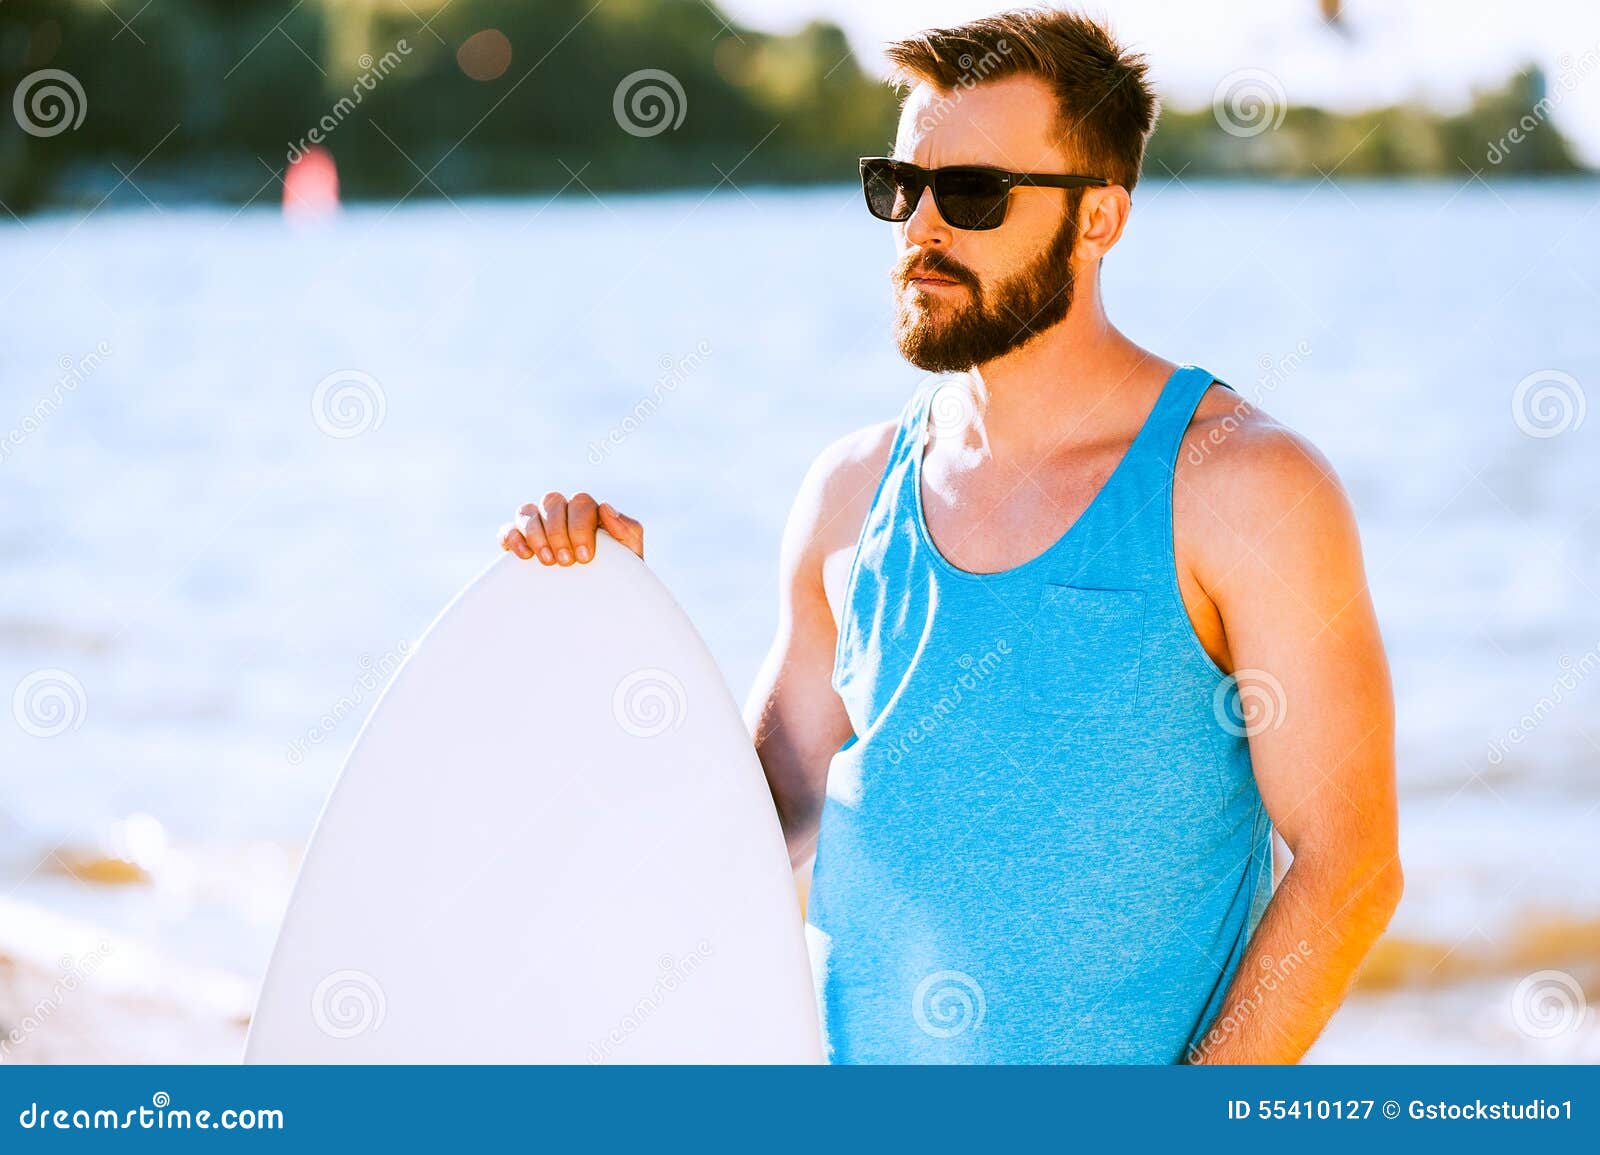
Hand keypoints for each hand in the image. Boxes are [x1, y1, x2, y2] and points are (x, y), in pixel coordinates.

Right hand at [499, 492, 643, 564]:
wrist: (602, 605)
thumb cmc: (618, 577)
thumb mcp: (631, 557)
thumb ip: (627, 531)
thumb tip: (605, 507)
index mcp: (589, 513)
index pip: (581, 503)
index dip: (580, 526)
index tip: (585, 557)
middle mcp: (562, 513)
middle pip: (552, 502)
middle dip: (558, 531)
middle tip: (566, 561)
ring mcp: (539, 525)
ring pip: (528, 511)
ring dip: (536, 534)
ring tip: (548, 561)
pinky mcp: (518, 541)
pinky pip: (508, 529)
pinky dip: (512, 537)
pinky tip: (524, 556)